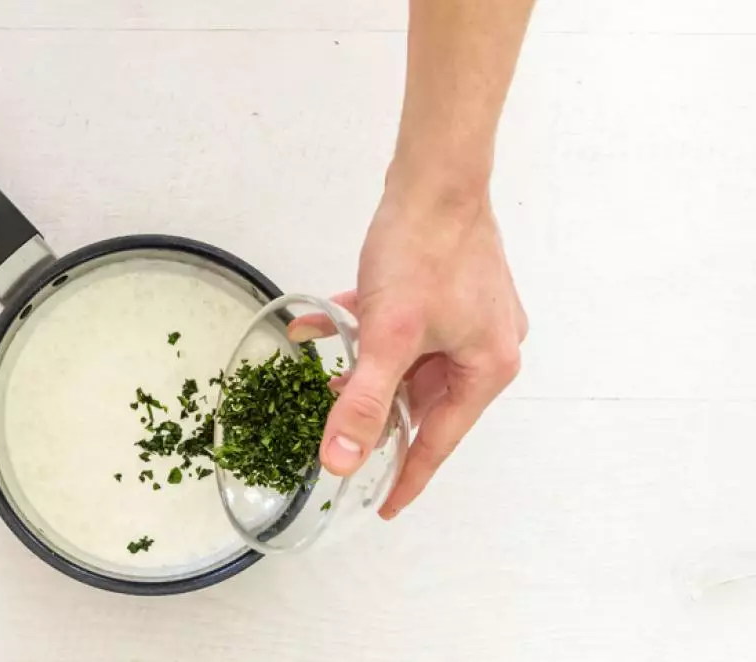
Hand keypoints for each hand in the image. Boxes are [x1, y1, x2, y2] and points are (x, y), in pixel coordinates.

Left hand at [290, 181, 526, 518]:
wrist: (434, 177)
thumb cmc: (423, 250)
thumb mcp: (387, 336)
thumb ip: (363, 401)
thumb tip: (344, 459)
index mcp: (487, 368)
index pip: (440, 441)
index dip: (408, 476)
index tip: (385, 506)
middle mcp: (486, 347)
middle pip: (423, 400)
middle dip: (374, 411)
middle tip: (337, 433)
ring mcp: (468, 317)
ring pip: (408, 362)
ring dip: (363, 368)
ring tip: (321, 378)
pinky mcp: (447, 291)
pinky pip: (403, 327)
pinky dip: (366, 331)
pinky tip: (323, 323)